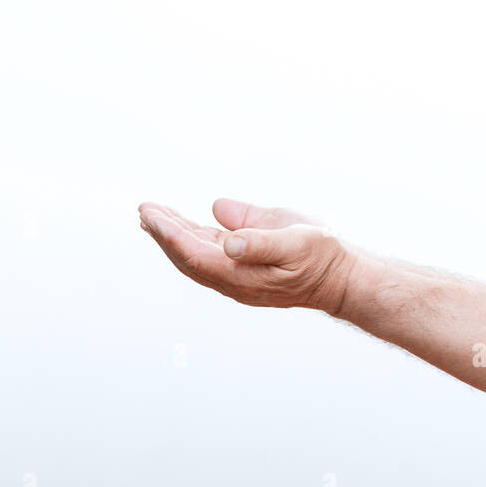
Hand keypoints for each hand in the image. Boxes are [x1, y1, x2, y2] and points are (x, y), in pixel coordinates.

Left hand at [137, 197, 352, 314]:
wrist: (340, 277)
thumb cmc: (320, 258)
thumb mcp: (296, 244)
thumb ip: (261, 242)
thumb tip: (228, 240)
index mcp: (239, 275)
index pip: (193, 254)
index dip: (169, 234)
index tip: (150, 213)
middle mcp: (232, 278)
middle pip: (187, 255)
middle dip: (164, 232)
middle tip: (145, 208)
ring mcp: (236, 273)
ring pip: (195, 253)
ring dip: (173, 234)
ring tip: (152, 215)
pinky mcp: (244, 265)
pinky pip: (209, 251)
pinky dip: (191, 236)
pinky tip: (181, 224)